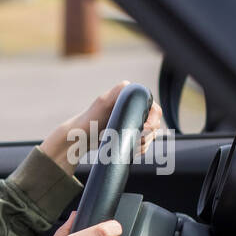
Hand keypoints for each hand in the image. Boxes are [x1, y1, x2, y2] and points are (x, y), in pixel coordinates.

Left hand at [39, 80, 163, 174]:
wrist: (79, 137)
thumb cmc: (90, 119)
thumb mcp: (103, 102)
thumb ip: (117, 91)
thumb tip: (130, 85)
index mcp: (134, 99)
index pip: (155, 110)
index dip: (153, 121)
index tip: (143, 130)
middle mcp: (136, 110)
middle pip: (155, 125)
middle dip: (146, 135)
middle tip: (132, 140)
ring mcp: (134, 125)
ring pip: (150, 137)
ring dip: (142, 144)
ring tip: (126, 144)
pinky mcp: (130, 137)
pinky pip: (143, 146)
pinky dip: (138, 150)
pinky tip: (128, 150)